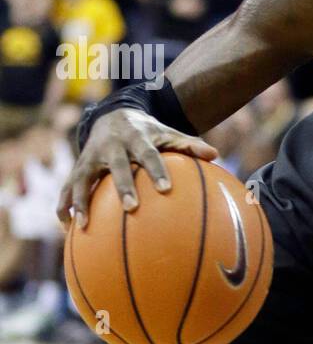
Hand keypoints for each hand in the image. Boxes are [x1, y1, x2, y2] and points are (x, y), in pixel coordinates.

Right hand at [57, 108, 216, 228]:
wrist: (112, 115)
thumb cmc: (148, 133)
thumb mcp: (168, 133)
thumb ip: (190, 145)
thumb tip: (216, 155)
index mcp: (136, 138)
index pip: (148, 155)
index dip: (156, 170)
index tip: (166, 189)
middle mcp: (110, 147)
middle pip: (116, 166)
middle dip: (122, 186)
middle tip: (131, 208)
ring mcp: (90, 157)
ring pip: (81, 179)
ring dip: (81, 201)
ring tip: (83, 225)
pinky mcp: (77, 168)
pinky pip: (67, 188)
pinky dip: (64, 206)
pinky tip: (67, 228)